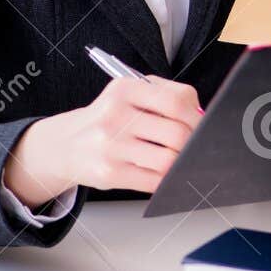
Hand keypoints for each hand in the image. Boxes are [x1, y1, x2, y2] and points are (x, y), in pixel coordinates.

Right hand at [5, 76, 201, 200]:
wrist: (67, 145)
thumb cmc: (108, 119)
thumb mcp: (128, 96)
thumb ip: (165, 98)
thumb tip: (202, 117)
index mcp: (124, 89)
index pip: (177, 101)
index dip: (197, 116)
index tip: (203, 125)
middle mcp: (115, 115)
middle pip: (177, 133)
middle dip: (193, 143)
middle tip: (195, 146)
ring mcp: (110, 146)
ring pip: (168, 159)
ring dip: (180, 163)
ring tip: (179, 160)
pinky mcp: (109, 173)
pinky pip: (153, 180)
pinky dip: (166, 180)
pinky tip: (164, 174)